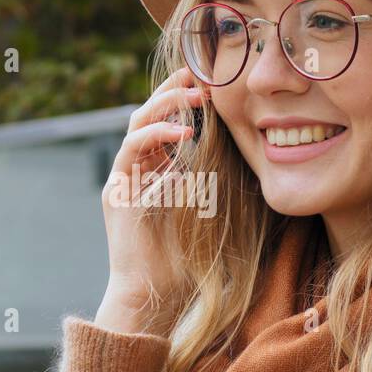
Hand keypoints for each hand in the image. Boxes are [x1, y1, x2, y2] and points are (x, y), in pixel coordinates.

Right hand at [95, 66, 207, 334]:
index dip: (184, 97)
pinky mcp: (117, 191)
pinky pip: (131, 149)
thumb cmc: (190, 260)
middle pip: (149, 114)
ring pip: (137, 124)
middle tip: (200, 76)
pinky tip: (183, 134)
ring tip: (195, 96)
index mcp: (160, 170)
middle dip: (173, 90)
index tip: (210, 80)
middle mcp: (139, 170)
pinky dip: (155, 136)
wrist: (157, 294)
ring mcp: (125, 178)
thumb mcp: (213, 209)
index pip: (169, 121)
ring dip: (165, 105)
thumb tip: (254, 154)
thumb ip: (220, 180)